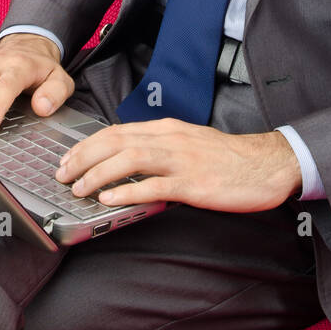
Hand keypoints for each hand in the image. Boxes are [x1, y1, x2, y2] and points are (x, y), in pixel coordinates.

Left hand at [54, 119, 302, 212]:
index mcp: (168, 129)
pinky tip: (110, 200)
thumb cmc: (229, 158)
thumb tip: (128, 161)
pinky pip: (153, 186)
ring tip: (79, 189)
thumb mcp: (190, 143)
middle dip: (83, 158)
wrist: (268, 164)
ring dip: (98, 174)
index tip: (68, 158)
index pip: (117, 131)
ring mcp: (182, 160)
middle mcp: (170, 139)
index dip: (88, 145)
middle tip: (62, 174)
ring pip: (129, 159)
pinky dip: (127, 192)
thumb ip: (161, 148)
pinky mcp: (193, 183)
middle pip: (116, 141)